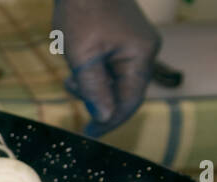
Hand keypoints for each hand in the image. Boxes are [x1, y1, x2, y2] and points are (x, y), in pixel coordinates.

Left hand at [53, 0, 161, 137]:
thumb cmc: (83, 12)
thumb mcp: (83, 57)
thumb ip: (94, 89)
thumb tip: (105, 117)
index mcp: (141, 56)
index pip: (130, 102)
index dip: (110, 121)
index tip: (88, 133)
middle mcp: (145, 51)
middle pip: (124, 92)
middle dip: (96, 97)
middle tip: (71, 86)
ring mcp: (136, 45)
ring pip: (115, 81)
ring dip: (91, 84)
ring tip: (71, 72)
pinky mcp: (124, 40)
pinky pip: (112, 67)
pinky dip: (94, 72)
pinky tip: (77, 62)